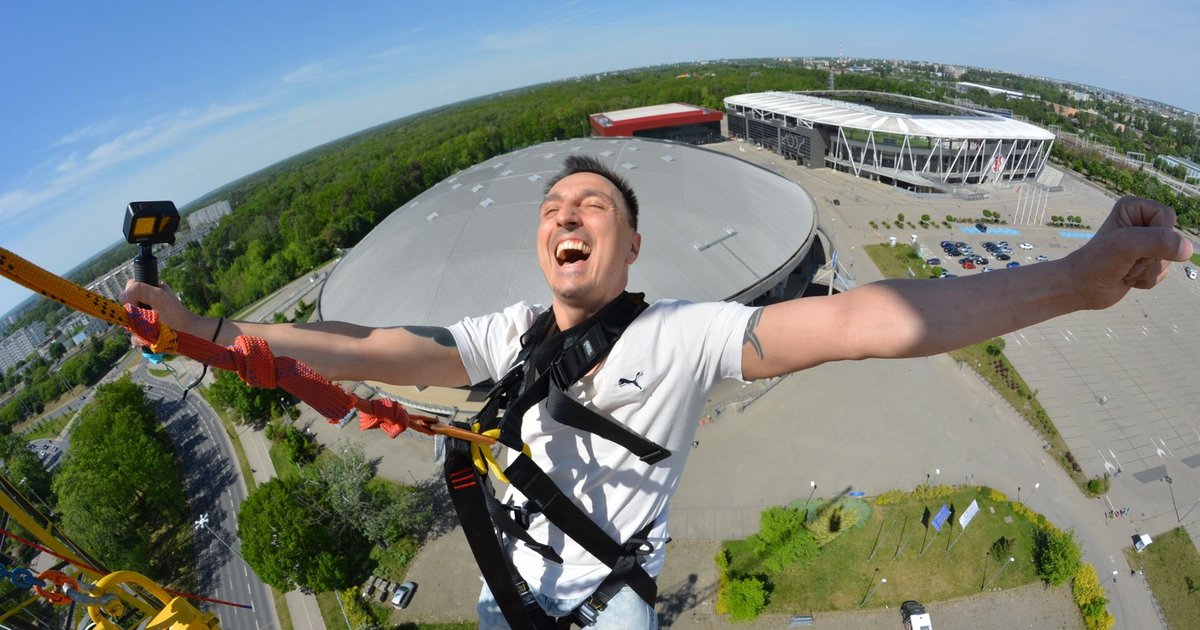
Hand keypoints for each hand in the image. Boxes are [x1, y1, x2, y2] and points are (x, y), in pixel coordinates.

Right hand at [119, 279, 203, 342]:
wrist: (188, 335)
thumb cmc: (175, 314)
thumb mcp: (159, 297)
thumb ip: (141, 290)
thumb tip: (122, 295)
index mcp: (150, 290)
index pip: (130, 288)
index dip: (131, 296)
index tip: (138, 304)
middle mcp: (146, 304)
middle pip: (126, 307)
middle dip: (133, 315)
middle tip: (147, 317)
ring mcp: (145, 319)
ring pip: (128, 323)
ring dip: (138, 328)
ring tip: (152, 329)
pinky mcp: (146, 333)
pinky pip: (134, 337)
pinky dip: (141, 339)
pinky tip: (151, 338)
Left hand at [1070, 196, 1193, 309]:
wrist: (1080, 288)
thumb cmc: (1096, 262)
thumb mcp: (1126, 246)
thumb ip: (1158, 242)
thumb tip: (1188, 249)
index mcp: (1135, 207)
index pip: (1168, 216)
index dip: (1155, 235)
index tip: (1130, 244)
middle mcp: (1142, 223)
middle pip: (1172, 240)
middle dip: (1151, 257)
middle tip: (1126, 260)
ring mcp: (1145, 244)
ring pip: (1170, 259)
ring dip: (1147, 271)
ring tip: (1125, 269)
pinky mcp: (1146, 262)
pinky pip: (1163, 273)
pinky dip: (1146, 280)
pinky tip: (1128, 278)